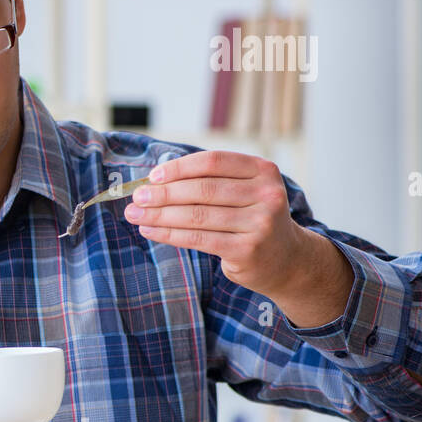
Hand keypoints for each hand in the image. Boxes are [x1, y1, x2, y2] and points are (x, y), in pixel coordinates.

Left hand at [124, 150, 352, 325]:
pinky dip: (168, 234)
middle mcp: (266, 194)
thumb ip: (210, 181)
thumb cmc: (252, 219)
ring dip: (159, 215)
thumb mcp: (243, 192)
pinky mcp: (247, 250)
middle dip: (163, 193)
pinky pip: (198, 239)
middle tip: (137, 197)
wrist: (286, 260)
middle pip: (202, 189)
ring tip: (135, 214)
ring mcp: (260, 223)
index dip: (179, 167)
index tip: (153, 176)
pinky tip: (149, 230)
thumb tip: (155, 180)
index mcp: (263, 171)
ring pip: (196, 215)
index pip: (213, 162)